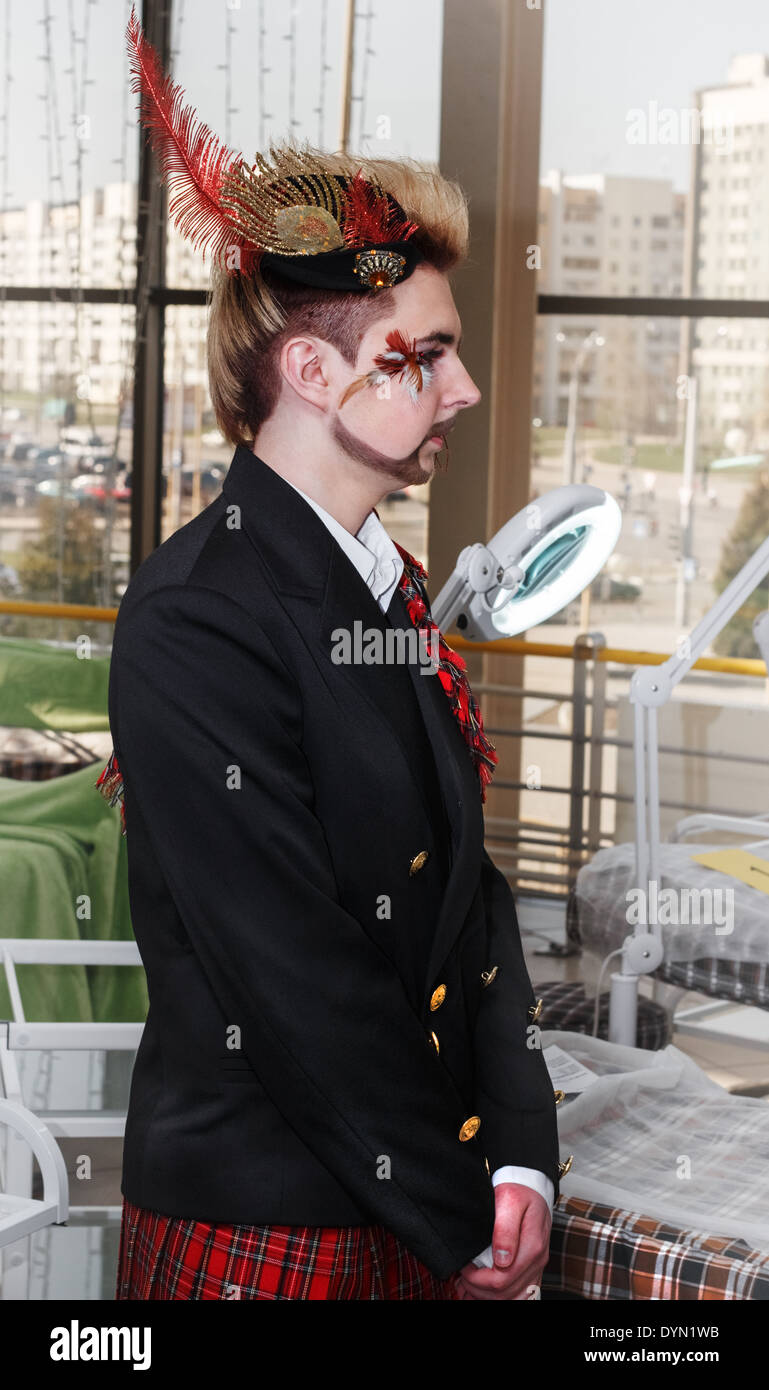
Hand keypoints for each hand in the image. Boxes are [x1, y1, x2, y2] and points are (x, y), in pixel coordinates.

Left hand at [455, 1183, 550, 1300]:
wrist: (532, 1186)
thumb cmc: (519, 1192)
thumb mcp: (509, 1201)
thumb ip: (505, 1229)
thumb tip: (502, 1259)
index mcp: (531, 1247)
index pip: (502, 1279)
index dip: (478, 1279)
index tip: (464, 1267)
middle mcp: (537, 1260)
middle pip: (506, 1293)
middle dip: (479, 1290)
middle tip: (463, 1277)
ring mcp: (537, 1266)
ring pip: (514, 1298)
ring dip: (489, 1297)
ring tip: (471, 1287)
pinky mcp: (534, 1268)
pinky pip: (522, 1294)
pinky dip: (502, 1297)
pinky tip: (486, 1291)